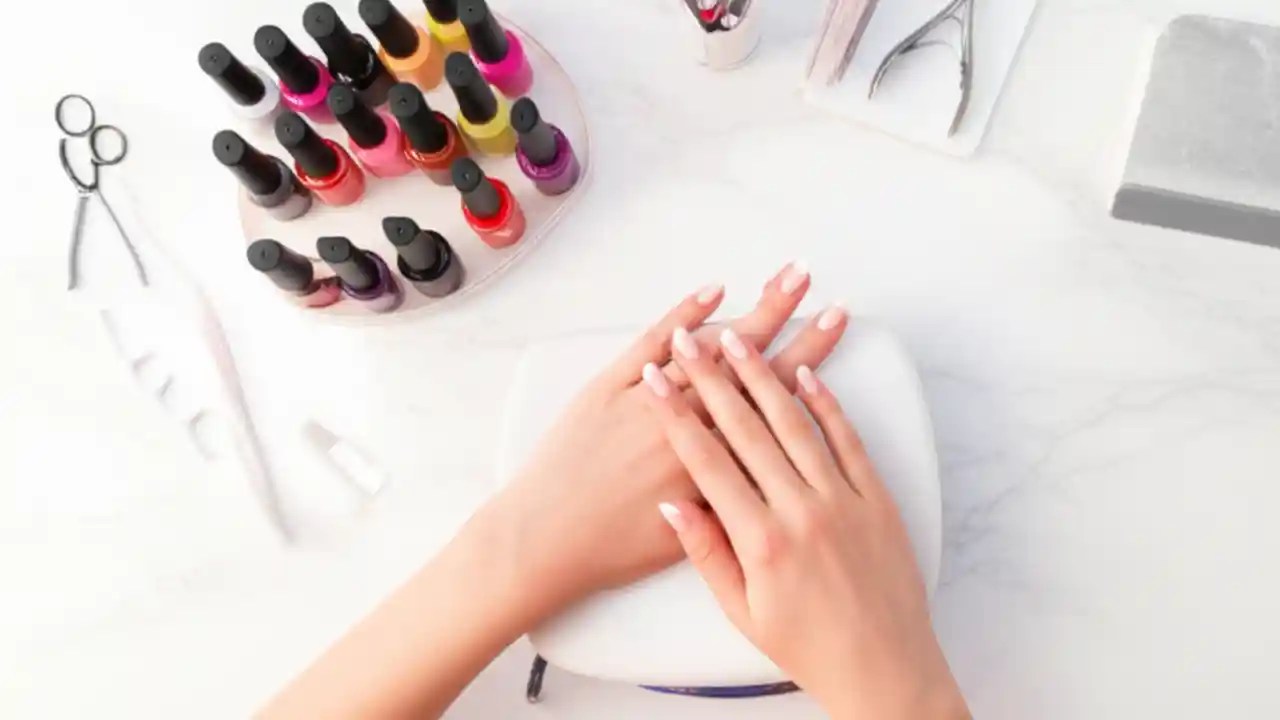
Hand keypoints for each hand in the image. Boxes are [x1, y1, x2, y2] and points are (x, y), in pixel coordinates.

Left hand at [485, 262, 849, 616]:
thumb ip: (728, 507)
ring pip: (708, 347)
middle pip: (748, 364)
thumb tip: (763, 480)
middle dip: (789, 322)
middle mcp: (683, 423)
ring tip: (783, 280)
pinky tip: (713, 293)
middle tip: (818, 288)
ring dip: (749, 310)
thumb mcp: (683, 544)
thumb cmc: (608, 550)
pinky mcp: (608, 388)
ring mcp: (645, 398)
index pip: (771, 401)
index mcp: (708, 463)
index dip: (808, 362)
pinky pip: (651, 341)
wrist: (542, 540)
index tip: (832, 328)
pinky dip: (682, 315)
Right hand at [642, 327, 968, 719]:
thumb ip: (706, 552)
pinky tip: (805, 373)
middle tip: (689, 341)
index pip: (707, 461)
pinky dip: (826, 404)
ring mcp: (843, 500)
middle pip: (747, 429)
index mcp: (761, 540)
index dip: (677, 415)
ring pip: (795, 423)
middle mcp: (802, 511)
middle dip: (712, 378)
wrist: (884, 668)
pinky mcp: (876, 498)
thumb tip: (673, 503)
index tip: (657, 381)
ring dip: (762, 376)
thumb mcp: (742, 610)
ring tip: (737, 339)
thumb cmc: (809, 647)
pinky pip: (848, 440)